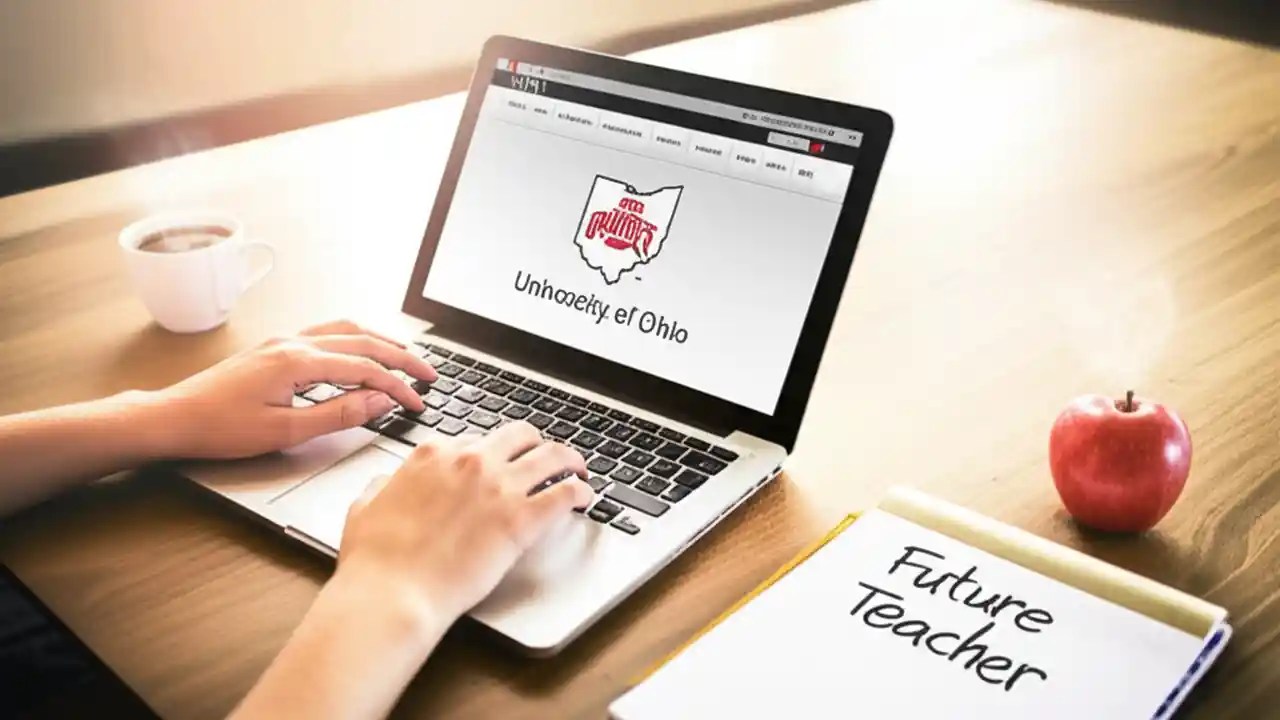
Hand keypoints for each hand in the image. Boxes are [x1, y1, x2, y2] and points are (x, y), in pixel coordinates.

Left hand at [152, 319, 436, 458]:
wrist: (174, 418)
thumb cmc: (220, 428)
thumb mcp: (286, 431)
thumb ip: (338, 414)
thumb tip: (378, 402)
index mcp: (298, 362)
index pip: (365, 369)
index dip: (397, 385)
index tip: (418, 402)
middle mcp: (293, 342)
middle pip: (362, 340)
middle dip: (400, 356)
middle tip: (428, 373)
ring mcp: (282, 341)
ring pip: (345, 329)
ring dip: (379, 341)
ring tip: (403, 356)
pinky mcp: (274, 348)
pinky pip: (326, 333)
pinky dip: (354, 339)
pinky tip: (361, 350)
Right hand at [337, 421, 594, 623]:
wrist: (394, 593)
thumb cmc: (375, 560)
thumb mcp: (365, 507)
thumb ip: (383, 486)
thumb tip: (387, 481)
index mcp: (433, 455)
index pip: (473, 441)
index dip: (488, 454)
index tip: (496, 465)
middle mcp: (470, 462)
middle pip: (519, 435)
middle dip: (533, 444)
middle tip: (543, 457)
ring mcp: (499, 487)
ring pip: (552, 455)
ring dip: (569, 459)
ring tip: (578, 468)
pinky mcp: (522, 519)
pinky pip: (565, 493)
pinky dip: (580, 492)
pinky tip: (584, 498)